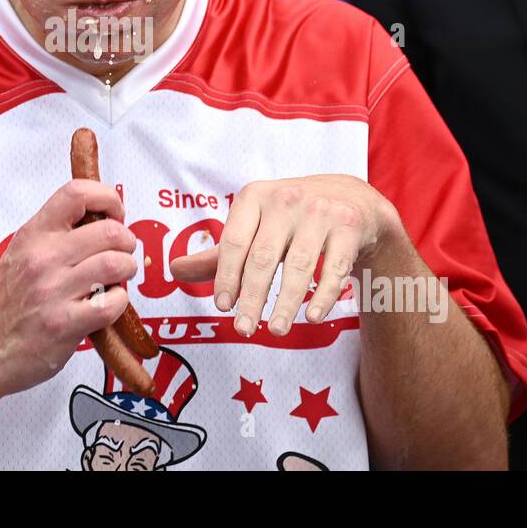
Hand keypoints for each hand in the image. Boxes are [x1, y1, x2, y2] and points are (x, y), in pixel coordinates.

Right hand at [0, 179, 137, 396]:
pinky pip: (113, 302)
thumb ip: (54, 234)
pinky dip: (119, 302)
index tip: (115, 213)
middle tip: (122, 253)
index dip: (107, 197)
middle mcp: (42, 258)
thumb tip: (100, 217)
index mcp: (33, 235)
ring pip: (115, 264)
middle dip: (126, 241)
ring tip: (118, 278)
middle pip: (109, 231)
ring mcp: (53, 291)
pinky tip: (107, 304)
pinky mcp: (65, 323)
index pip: (76, 193)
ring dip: (127, 270)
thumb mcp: (20, 254)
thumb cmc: (9, 303)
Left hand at [169, 175, 403, 336]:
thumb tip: (175, 271)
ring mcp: (320, 211)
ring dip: (286, 302)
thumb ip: (219, 253)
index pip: (234, 241)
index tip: (221, 306)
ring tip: (276, 330)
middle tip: (243, 329)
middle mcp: (286, 199)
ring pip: (299, 265)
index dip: (225, 276)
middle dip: (252, 297)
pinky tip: (312, 317)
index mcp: (254, 197)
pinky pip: (334, 268)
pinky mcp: (349, 225)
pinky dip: (324, 295)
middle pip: (263, 257)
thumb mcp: (255, 225)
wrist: (351, 199)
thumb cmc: (291, 218)